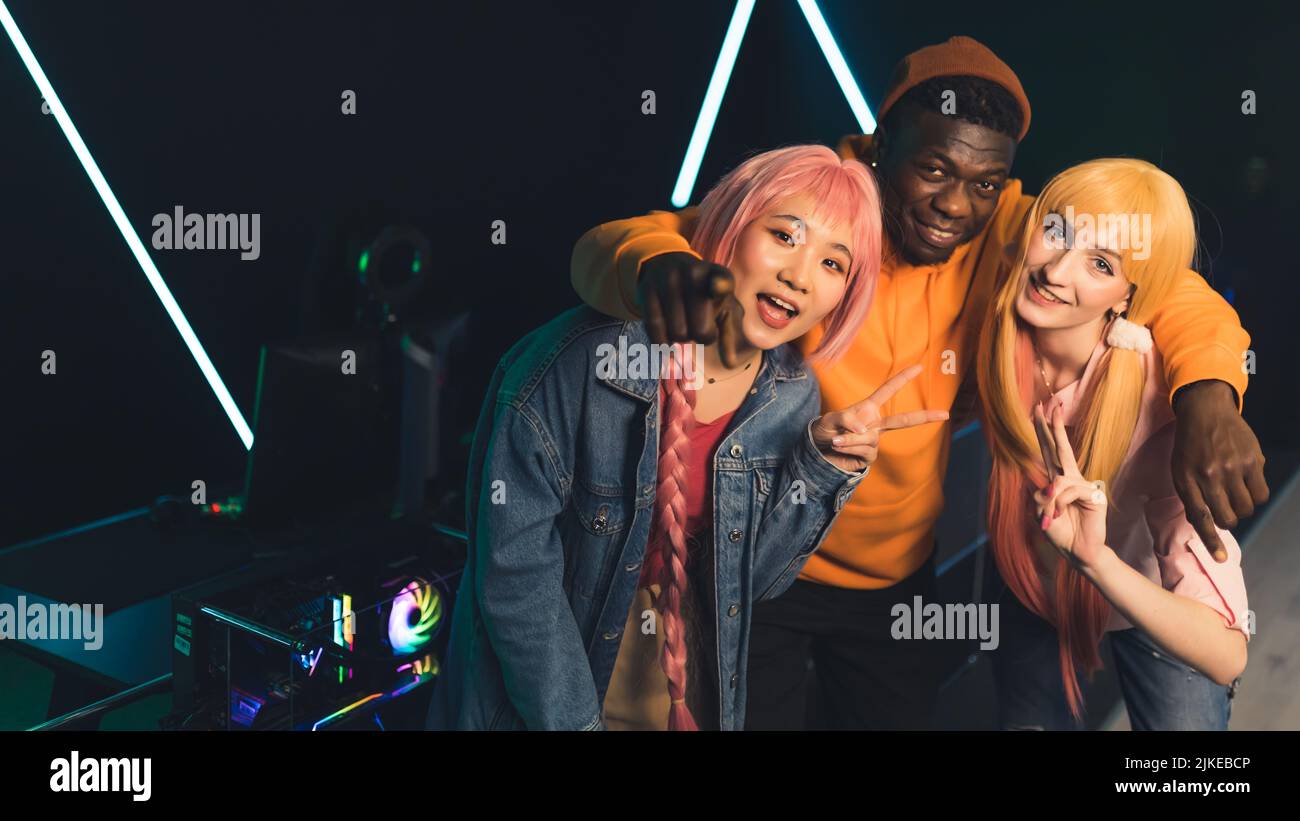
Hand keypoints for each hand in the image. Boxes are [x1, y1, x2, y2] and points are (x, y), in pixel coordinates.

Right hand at [636, 252, 746, 367]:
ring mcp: (668, 279)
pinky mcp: (647, 289)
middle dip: (702, 336)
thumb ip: (728, 333)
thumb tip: (730, 364)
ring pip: (678, 334)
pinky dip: (662, 341)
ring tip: (683, 324)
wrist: (664, 264)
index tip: (716, 288)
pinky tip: (666, 336)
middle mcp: (693, 272)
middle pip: (700, 330)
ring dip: (682, 338)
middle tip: (698, 326)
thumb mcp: (720, 305)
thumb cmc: (702, 294)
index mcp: (719, 275)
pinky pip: (656, 330)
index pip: (721, 282)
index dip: (719, 287)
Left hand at [811, 364, 949, 472]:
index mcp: (868, 408)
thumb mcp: (831, 419)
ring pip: (868, 438)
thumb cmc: (825, 430)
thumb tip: (865, 430)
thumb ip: (847, 418)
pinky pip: (864, 451)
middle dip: (925, 417)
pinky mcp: (870, 456)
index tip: (920, 367)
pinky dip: (848, 448)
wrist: (818, 452)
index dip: (903, 378)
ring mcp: (874, 441)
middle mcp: (875, 424)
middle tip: (946, 414)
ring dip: (848, 439)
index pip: (888, 390)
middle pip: (903, 420)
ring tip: (835, 440)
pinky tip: (839, 448)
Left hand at [1031, 403, 1108, 568]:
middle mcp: (1070, 478)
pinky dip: (1060, 504)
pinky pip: (1069, 491)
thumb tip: (1048, 486)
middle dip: (1053, 425)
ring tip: (1052, 517)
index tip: (1039, 409)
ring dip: (1051, 500)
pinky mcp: (1094, 495)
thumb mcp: (1041, 513)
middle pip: (1059, 447)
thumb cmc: (1060, 532)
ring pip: (1058, 480)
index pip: (1048, 450)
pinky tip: (1062, 514)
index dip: (1044, 431)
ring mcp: (1084, 485)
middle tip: (1047, 403)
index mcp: (1056, 480)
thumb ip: (1040, 497)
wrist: (1077, 552)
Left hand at [1171, 380, 1268, 561]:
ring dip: (1242, 508)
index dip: (1212, 541)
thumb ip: (1191, 497)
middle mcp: (1209, 476)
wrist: (1205, 411)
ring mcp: (1233, 468)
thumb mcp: (1179, 470)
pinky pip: (1262, 495)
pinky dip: (1256, 497)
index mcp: (1187, 480)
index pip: (1200, 518)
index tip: (1221, 559)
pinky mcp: (1253, 461)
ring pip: (1246, 509)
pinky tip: (1247, 485)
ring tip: (1234, 492)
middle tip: (1223, 506)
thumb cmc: (1190, 446)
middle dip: (1227, 519)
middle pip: (1227, 518)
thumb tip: (1202, 524)